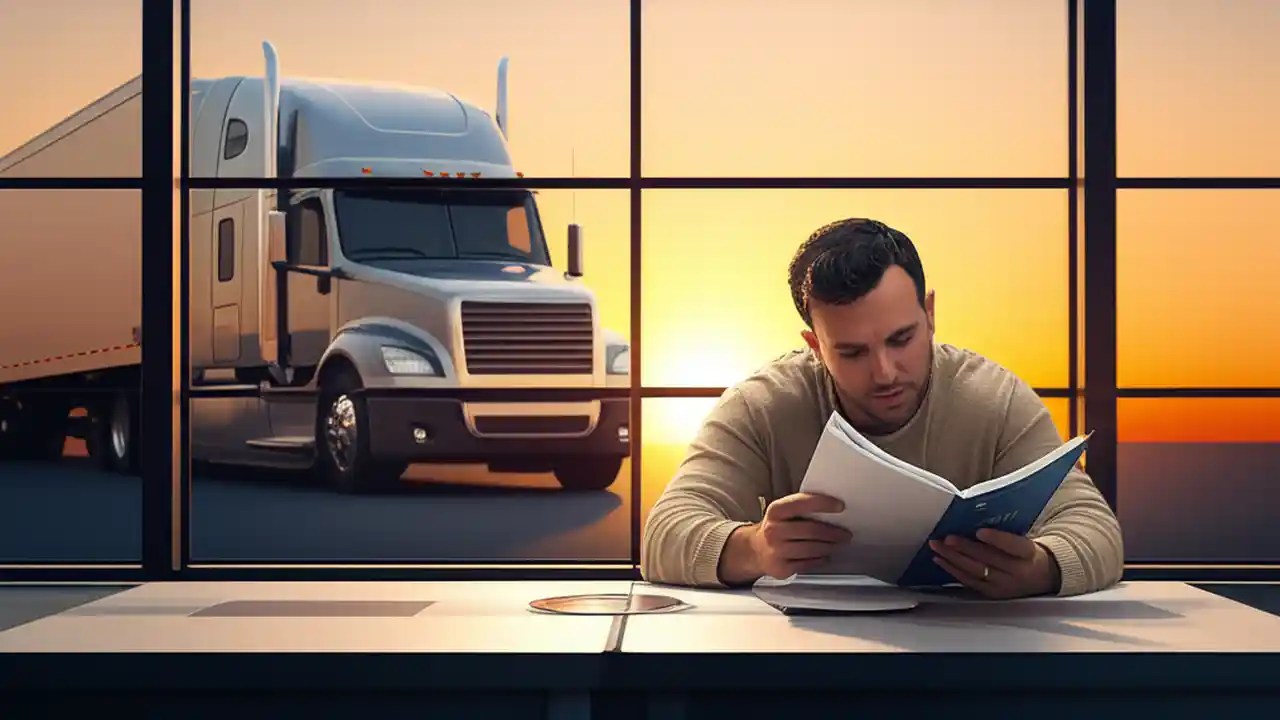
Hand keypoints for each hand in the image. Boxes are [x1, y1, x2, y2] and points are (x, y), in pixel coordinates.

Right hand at [748, 492, 851, 579]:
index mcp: (776, 511)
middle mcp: (774, 530)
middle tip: (846, 534)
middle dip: (834, 533)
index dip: (823, 504)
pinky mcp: (782, 568)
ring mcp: (777, 551)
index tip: (840, 506)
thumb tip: (832, 508)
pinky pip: (808, 563)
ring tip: (838, 544)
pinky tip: (824, 555)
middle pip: (812, 530)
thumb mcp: (782, 512)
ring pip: (812, 549)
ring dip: (830, 546)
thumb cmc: (776, 527)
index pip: (802, 503)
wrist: (755, 550)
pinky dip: (820, 559)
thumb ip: (802, 508)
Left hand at [929, 528, 1059, 598]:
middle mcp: (1017, 572)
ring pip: (975, 572)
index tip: (980, 531)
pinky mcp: (992, 594)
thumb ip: (1005, 532)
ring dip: (953, 559)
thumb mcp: (1025, 539)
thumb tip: (973, 519)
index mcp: (1029, 554)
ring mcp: (1004, 586)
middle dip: (965, 549)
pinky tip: (941, 560)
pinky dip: (953, 570)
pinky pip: (969, 582)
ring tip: (937, 547)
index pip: (1014, 546)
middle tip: (947, 538)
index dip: (997, 539)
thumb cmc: (1027, 552)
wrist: (1042, 577)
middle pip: (988, 560)